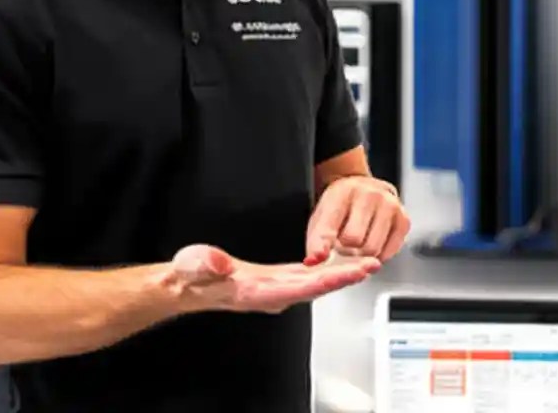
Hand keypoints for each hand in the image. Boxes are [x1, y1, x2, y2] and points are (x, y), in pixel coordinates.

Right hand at [166, 244, 379, 313]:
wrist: (185, 286)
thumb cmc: (189, 277)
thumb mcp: (193, 264)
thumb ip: (206, 263)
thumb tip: (221, 264)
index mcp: (258, 291)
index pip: (301, 287)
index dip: (329, 280)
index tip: (351, 273)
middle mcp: (271, 294)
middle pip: (316, 287)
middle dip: (345, 277)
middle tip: (372, 264)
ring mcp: (274, 290)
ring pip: (315, 284)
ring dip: (341, 274)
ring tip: (366, 263)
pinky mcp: (274, 282)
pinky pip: (307, 278)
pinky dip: (326, 271)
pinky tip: (340, 264)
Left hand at [304, 177, 409, 264]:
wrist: (365, 190)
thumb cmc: (341, 207)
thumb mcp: (322, 217)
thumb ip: (317, 241)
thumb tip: (314, 261)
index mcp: (343, 192)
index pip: (330, 225)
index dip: (322, 245)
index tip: (318, 258)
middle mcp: (370, 195)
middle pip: (354, 241)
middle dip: (346, 249)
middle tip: (344, 244)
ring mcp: (390, 205)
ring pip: (373, 249)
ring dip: (362, 254)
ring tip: (358, 243)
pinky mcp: (404, 219)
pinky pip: (388, 252)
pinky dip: (378, 255)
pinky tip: (372, 242)